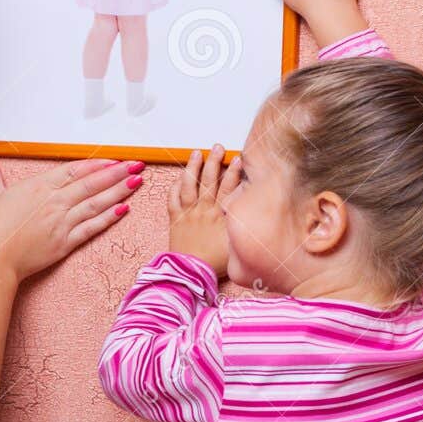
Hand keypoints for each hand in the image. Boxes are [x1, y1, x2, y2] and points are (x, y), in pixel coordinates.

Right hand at [0, 152, 144, 285]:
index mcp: (39, 186)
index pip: (75, 170)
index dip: (97, 164)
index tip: (114, 158)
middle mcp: (54, 202)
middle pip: (92, 184)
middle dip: (117, 173)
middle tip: (137, 164)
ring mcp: (62, 222)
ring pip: (96, 203)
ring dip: (119, 192)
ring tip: (137, 182)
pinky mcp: (65, 242)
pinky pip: (92, 228)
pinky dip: (108, 218)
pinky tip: (124, 209)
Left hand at [168, 145, 238, 277]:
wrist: (191, 273)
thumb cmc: (214, 264)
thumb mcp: (236, 245)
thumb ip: (242, 228)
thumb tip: (249, 215)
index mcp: (221, 216)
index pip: (230, 188)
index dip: (234, 172)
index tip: (238, 159)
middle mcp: (204, 211)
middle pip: (210, 181)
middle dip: (214, 161)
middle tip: (217, 148)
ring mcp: (188, 214)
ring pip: (189, 185)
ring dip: (193, 168)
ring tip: (196, 153)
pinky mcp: (175, 220)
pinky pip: (173, 199)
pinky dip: (174, 187)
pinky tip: (177, 179)